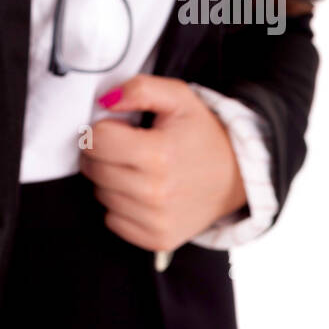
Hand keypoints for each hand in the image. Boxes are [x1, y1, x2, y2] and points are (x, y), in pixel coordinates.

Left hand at [78, 74, 247, 250]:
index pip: (96, 140)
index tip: (121, 128)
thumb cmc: (202, 134)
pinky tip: (142, 192)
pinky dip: (120, 205)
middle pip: (93, 168)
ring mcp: (155, 220)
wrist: (236, 177)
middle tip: (127, 147)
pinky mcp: (156, 239)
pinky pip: (112, 220)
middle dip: (102, 153)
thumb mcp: (178, 97)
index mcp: (158, 154)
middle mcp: (155, 192)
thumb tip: (105, 101)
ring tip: (138, 169)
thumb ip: (139, 89)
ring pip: (99, 193)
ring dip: (110, 179)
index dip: (103, 128)